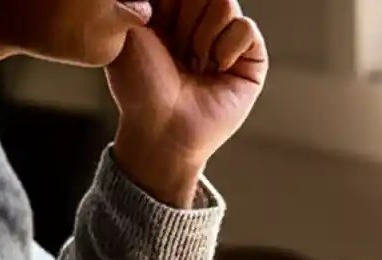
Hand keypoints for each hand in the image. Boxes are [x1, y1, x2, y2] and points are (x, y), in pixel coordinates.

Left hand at [107, 0, 268, 207]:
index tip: (155, 24)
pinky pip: (247, 28)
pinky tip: (216, 68)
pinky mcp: (252, 59)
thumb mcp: (128, 27)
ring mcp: (228, 39)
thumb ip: (144, 0)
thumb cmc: (139, 84)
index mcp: (171, 9)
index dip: (170, 4)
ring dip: (203, 35)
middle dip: (185, 19)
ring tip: (195, 63)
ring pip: (226, 3)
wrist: (161, 125)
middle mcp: (201, 21)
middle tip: (176, 50)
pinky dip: (227, 47)